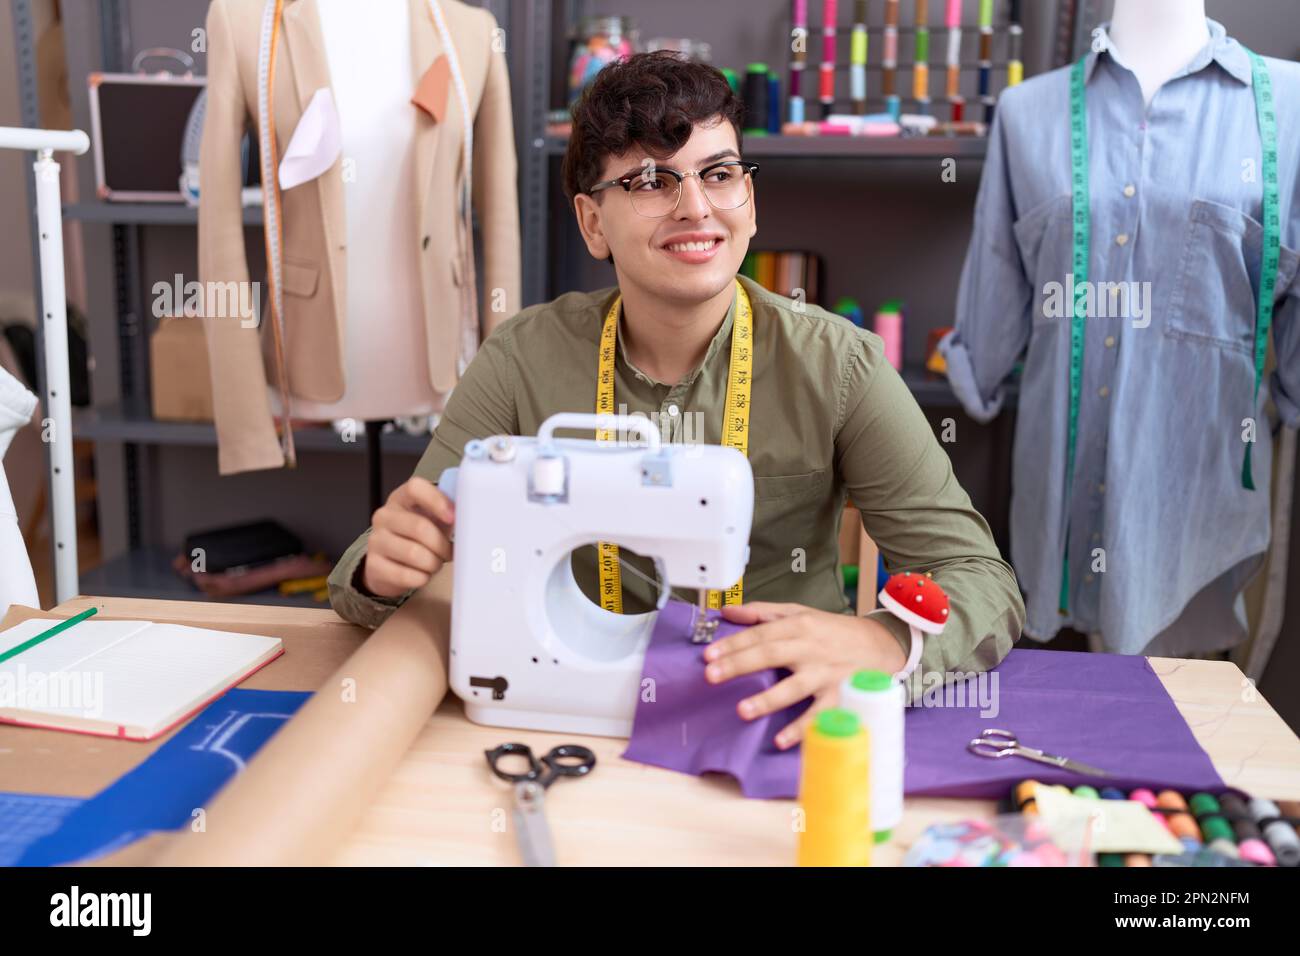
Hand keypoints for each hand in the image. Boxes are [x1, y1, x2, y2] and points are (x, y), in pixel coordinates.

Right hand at [360, 477, 454, 597]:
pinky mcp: (374, 565)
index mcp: (401, 498)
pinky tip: (422, 574)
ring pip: (414, 554)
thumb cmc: (417, 537)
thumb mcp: (432, 519)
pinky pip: (405, 575)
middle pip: (419, 527)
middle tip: (448, 553)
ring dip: (433, 563)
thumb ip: (449, 512)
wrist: (389, 564)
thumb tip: (471, 514)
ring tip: (435, 563)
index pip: (415, 488)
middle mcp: (384, 516)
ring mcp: (376, 540)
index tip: (453, 518)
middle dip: (441, 545)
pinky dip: (421, 578)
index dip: (437, 501)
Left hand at [702, 602, 906, 749]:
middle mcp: (811, 648)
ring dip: (768, 699)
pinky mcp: (842, 696)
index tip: (708, 654)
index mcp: (799, 626)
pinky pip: (819, 715)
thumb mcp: (801, 613)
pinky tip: (781, 740)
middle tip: (711, 675)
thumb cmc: (835, 632)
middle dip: (739, 665)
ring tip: (742, 710)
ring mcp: (827, 674)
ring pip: (795, 686)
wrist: (883, 645)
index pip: (760, 633)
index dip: (733, 643)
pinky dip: (802, 728)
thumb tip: (727, 611)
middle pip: (771, 654)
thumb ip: (763, 612)